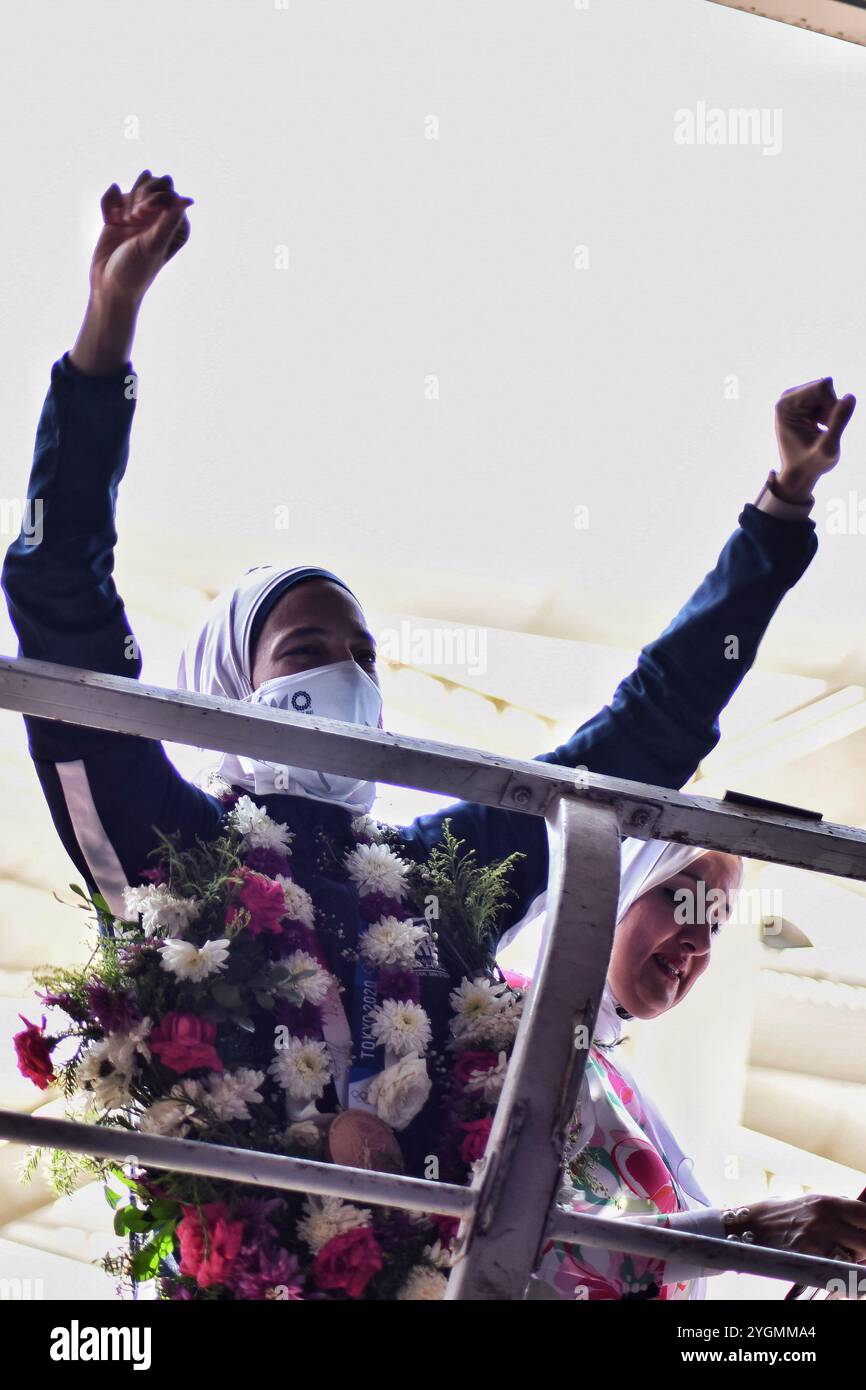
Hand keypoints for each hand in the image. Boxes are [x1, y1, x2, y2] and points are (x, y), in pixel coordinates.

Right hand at [70, 171, 193, 374]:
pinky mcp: (120, 215)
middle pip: (154, 183)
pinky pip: (114, 193)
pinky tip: (109, 220)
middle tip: (134, 219)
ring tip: (123, 222)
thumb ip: (170, 220)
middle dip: (140, 195)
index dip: (153, 199)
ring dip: (125, 202)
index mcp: (176, 226)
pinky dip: (108, 204)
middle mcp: (161, 218)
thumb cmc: (136, 271)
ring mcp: (140, 215)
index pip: (169, 192)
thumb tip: (189, 199)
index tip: (142, 218)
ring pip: (134, 186)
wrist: (108, 286)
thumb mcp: (154, 245)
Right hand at [740, 1194, 865, 1259]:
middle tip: (861, 1248)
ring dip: (854, 1259)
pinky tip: (831, 1264)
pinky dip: (839, 1268)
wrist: (750, 1226)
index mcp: (828, 1202)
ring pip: (853, 1258)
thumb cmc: (786, 1214)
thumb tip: (863, 1222)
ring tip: (843, 1254)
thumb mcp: (813, 1204)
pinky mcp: (807, 1260)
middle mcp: (824, 1221)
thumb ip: (839, 1212)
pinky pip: (835, 1269)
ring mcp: (816, 1242)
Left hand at [773, 377, 855, 504]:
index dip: (833, 405)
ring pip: (828, 392)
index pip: (822, 387)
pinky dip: (829, 412)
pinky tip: (819, 426)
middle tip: (822, 429)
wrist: (799, 473)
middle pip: (825, 386)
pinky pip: (828, 397)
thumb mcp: (827, 447)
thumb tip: (850, 396)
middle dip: (831, 407)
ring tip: (820, 429)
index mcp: (785, 404)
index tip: (826, 426)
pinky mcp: (803, 401)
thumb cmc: (811, 464)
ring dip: (830, 411)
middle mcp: (786, 397)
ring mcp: (794, 398)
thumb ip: (839, 422)